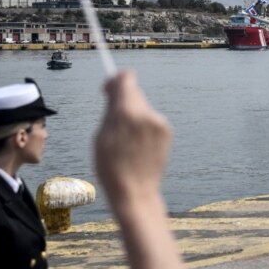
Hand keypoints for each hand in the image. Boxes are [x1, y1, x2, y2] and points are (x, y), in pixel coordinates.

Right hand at [94, 71, 171, 208]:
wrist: (134, 191)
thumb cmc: (110, 166)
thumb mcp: (101, 135)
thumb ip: (110, 109)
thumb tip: (114, 89)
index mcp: (126, 112)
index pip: (126, 78)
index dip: (115, 81)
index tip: (107, 90)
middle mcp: (146, 113)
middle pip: (134, 93)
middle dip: (123, 100)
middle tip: (113, 119)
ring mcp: (159, 123)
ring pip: (143, 108)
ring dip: (134, 115)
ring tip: (125, 139)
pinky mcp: (167, 132)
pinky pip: (151, 121)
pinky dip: (143, 127)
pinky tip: (137, 145)